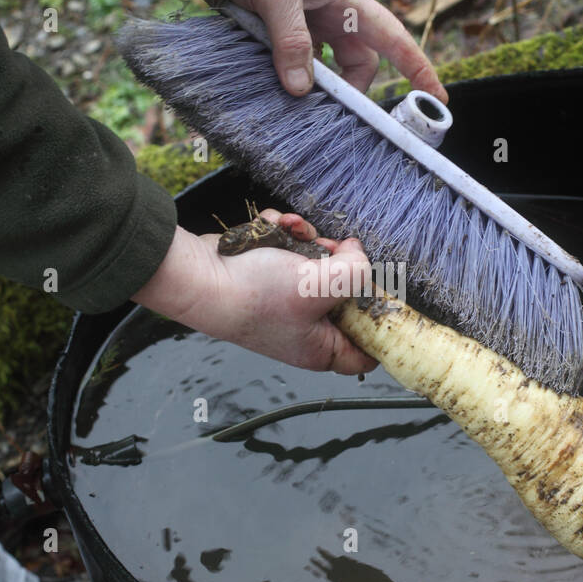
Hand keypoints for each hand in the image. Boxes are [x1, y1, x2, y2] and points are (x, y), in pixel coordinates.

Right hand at [131, 209, 378, 374]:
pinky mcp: (266, 279)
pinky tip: (272, 228)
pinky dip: (283, 235)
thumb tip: (358, 255)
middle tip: (332, 251)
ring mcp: (284, 304)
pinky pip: (289, 253)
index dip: (379, 323)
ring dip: (307, 240)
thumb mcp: (321, 284)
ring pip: (316, 266)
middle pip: (345, 296)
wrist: (199, 276)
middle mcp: (304, 330)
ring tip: (293, 232)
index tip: (383, 293)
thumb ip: (357, 272)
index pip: (366, 352)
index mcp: (321, 349)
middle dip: (339, 264)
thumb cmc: (254, 294)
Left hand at [169, 0, 446, 101]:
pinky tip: (270, 95)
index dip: (417, 67)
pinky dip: (283, 82)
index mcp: (343, 0)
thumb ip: (291, 40)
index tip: (437, 98)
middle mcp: (326, 15)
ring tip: (298, 113)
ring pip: (320, 70)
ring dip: (311, 91)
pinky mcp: (270, 33)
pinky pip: (287, 66)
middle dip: (350, 93)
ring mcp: (299, 25)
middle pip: (355, 64)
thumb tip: (303, 89)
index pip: (392, 38)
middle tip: (333, 120)